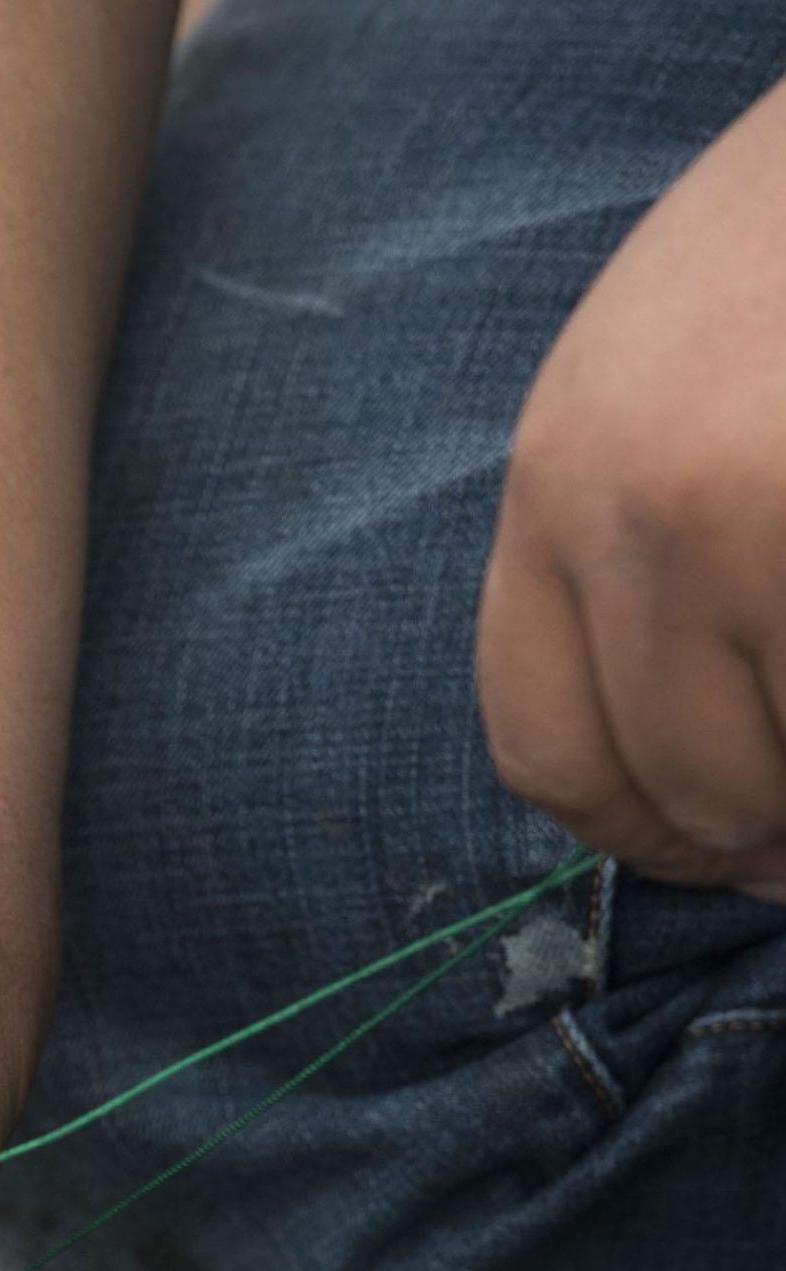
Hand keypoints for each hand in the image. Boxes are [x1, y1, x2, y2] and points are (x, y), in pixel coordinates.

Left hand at [478, 85, 785, 902]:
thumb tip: (686, 783)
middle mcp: (634, 507)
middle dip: (755, 836)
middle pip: (673, 776)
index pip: (539, 739)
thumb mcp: (653, 389)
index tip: (704, 852)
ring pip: (779, 765)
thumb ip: (628, 554)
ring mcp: (753, 517)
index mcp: (552, 481)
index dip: (628, 830)